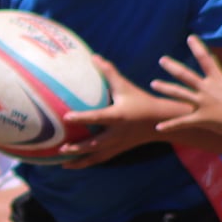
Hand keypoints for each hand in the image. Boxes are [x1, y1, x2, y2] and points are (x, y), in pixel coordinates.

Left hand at [58, 56, 185, 167]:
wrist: (159, 121)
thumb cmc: (140, 100)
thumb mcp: (125, 86)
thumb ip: (109, 72)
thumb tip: (94, 56)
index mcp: (118, 116)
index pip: (98, 117)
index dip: (82, 117)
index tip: (66, 117)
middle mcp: (117, 133)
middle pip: (96, 144)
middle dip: (79, 148)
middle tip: (61, 148)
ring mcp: (117, 144)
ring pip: (97, 156)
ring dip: (80, 161)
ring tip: (62, 163)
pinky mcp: (118, 150)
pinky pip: (100, 159)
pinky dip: (87, 163)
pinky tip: (72, 165)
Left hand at [148, 35, 221, 135]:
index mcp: (217, 79)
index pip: (205, 58)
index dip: (197, 47)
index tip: (189, 37)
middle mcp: (206, 89)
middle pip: (185, 75)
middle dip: (172, 66)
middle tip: (161, 60)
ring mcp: (202, 103)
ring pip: (179, 94)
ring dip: (165, 88)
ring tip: (153, 84)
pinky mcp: (201, 118)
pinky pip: (182, 122)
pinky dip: (170, 125)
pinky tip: (158, 127)